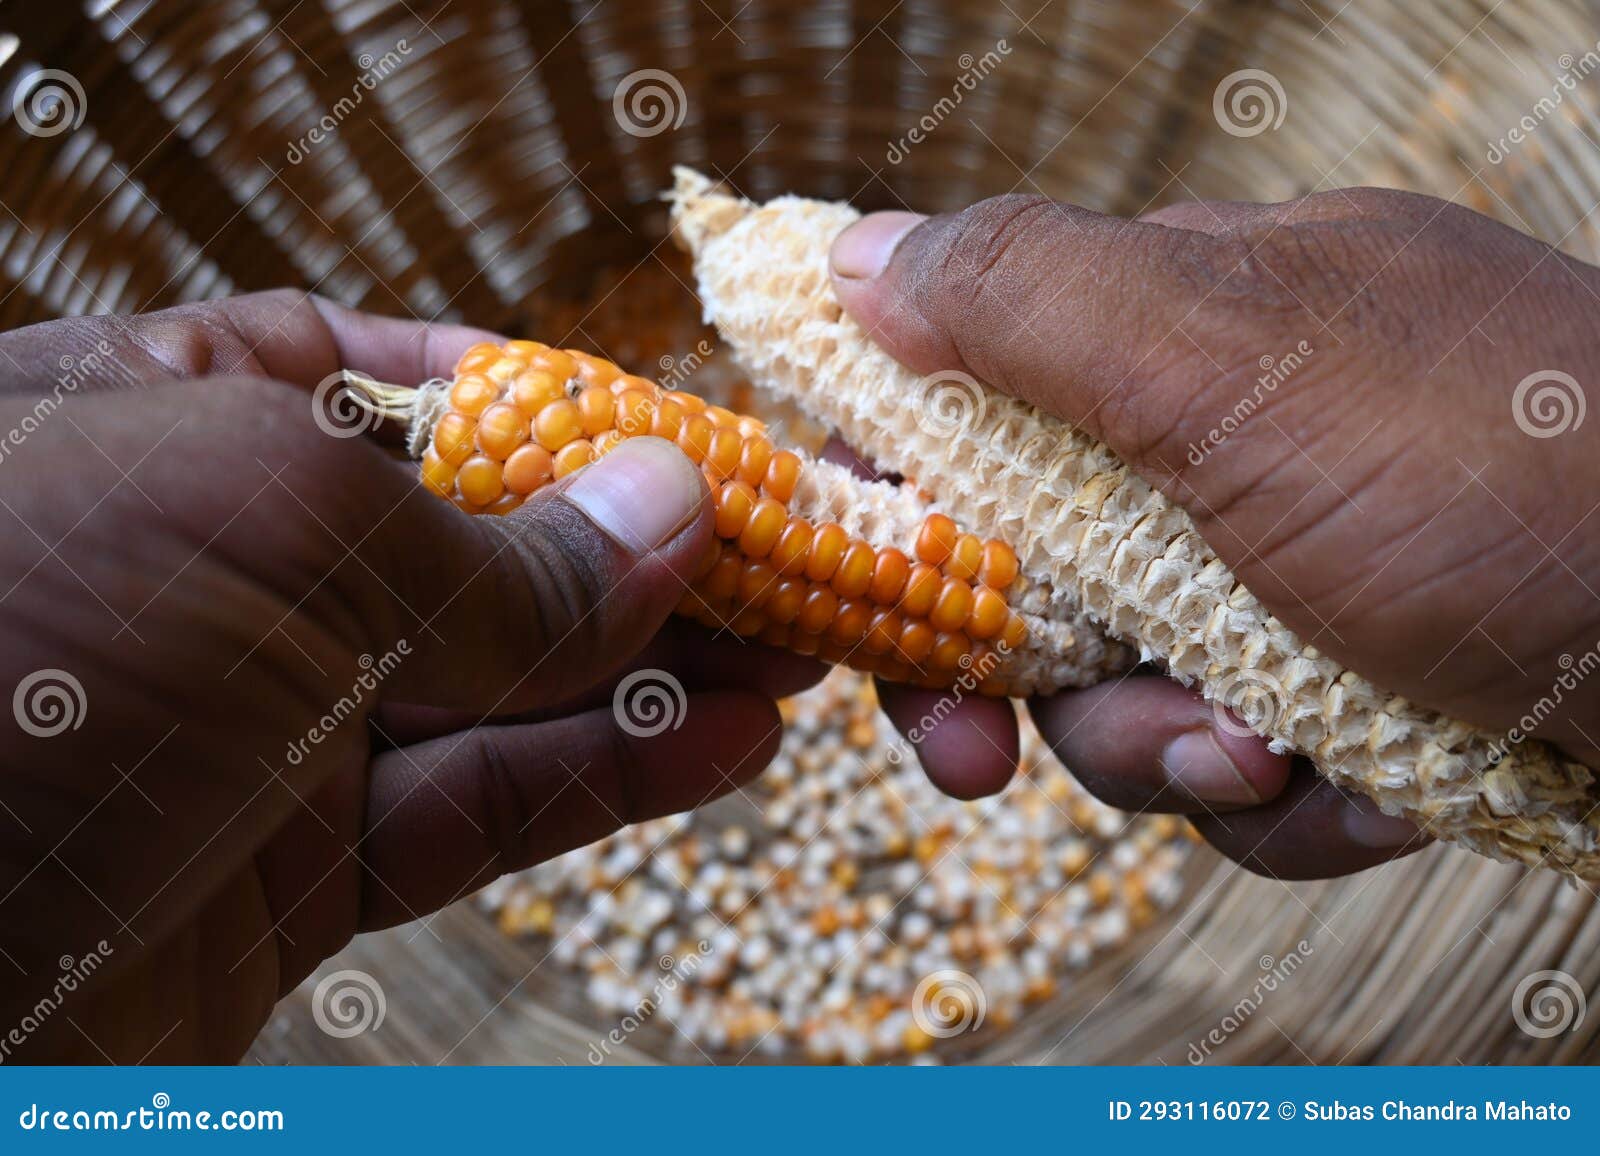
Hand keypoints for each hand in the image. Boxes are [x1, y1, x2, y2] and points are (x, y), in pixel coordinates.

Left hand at [0, 291, 819, 1061]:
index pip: (384, 380)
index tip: (674, 431)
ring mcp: (254, 730)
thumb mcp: (271, 531)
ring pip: (498, 686)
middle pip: (470, 542)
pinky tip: (725, 742)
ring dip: (654, 668)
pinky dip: (605, 776)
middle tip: (791, 553)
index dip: (541, 399)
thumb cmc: (19, 645)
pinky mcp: (286, 875)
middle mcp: (213, 570)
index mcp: (165, 421)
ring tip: (803, 647)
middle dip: (634, 550)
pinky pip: (476, 807)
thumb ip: (492, 543)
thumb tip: (675, 508)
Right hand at [829, 187, 1599, 878]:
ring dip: (1169, 755)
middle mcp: (1230, 443)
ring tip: (1266, 755)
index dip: (887, 511)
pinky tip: (1372, 787)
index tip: (848, 621)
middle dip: (1024, 682)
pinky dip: (1290, 800)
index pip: (968, 398)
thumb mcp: (1237, 363)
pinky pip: (1250, 767)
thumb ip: (1030, 303)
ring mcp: (1299, 572)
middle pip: (1034, 576)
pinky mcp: (1364, 686)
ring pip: (1133, 695)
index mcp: (1184, 329)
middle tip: (980, 761)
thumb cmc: (1502, 474)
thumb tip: (850, 259)